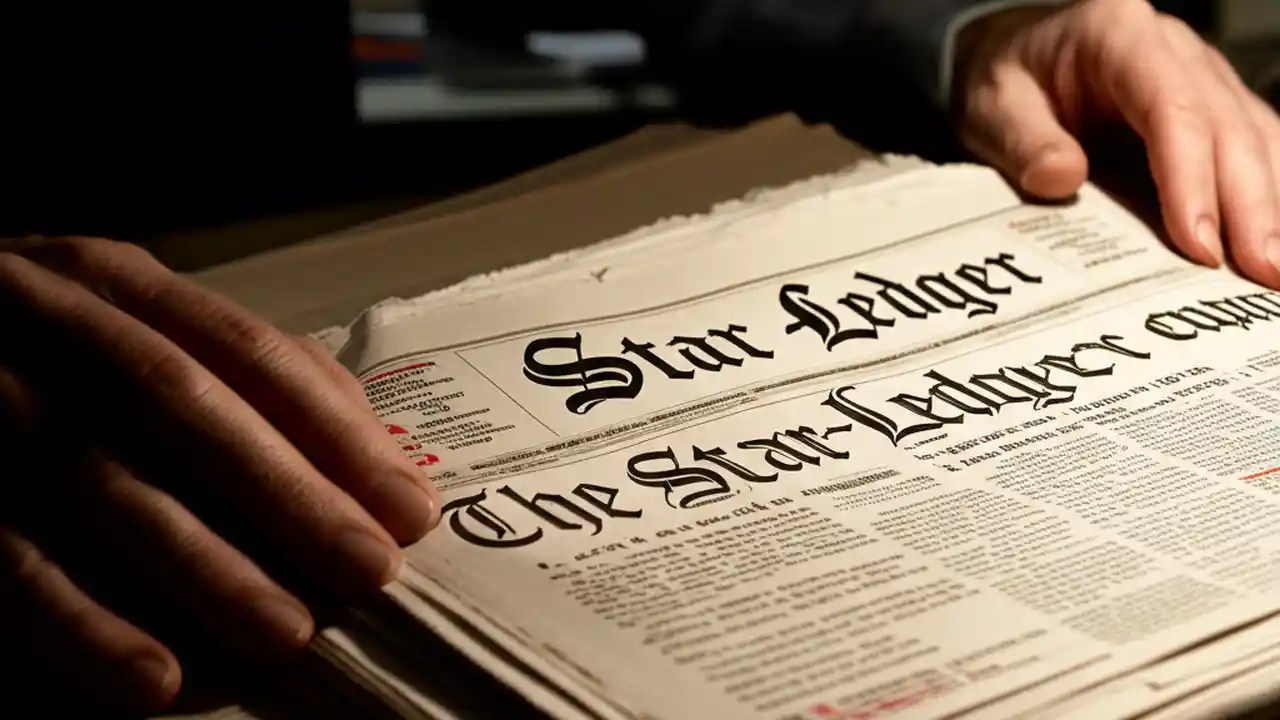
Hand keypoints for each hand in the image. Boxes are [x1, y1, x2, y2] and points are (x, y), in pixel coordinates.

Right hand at [0, 238, 439, 714]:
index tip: (408, 508)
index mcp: (115, 283)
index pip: (247, 353)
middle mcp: (48, 321)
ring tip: (287, 631)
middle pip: (186, 407)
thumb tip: (367, 449)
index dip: (335, 431)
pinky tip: (151, 679)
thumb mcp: (132, 324)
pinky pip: (12, 561)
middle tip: (370, 570)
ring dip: (205, 564)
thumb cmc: (42, 349)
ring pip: (102, 481)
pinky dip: (82, 623)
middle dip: (288, 493)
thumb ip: (240, 371)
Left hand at [954, 0, 1279, 286]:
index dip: (1190, 177)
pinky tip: (1268, 241)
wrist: (1016, 56)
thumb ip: (1023, 140)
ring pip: (1255, 137)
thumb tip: (1061, 179)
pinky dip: (1266, 195)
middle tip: (1262, 272)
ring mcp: (1203, 76)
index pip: (1171, 108)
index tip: (1198, 242)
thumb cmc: (1007, 81)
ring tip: (1273, 272)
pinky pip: (1255, 146)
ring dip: (1269, 207)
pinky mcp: (1214, 107)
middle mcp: (1175, 51)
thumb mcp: (994, 106)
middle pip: (1227, 127)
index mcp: (1119, 36)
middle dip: (1249, 205)